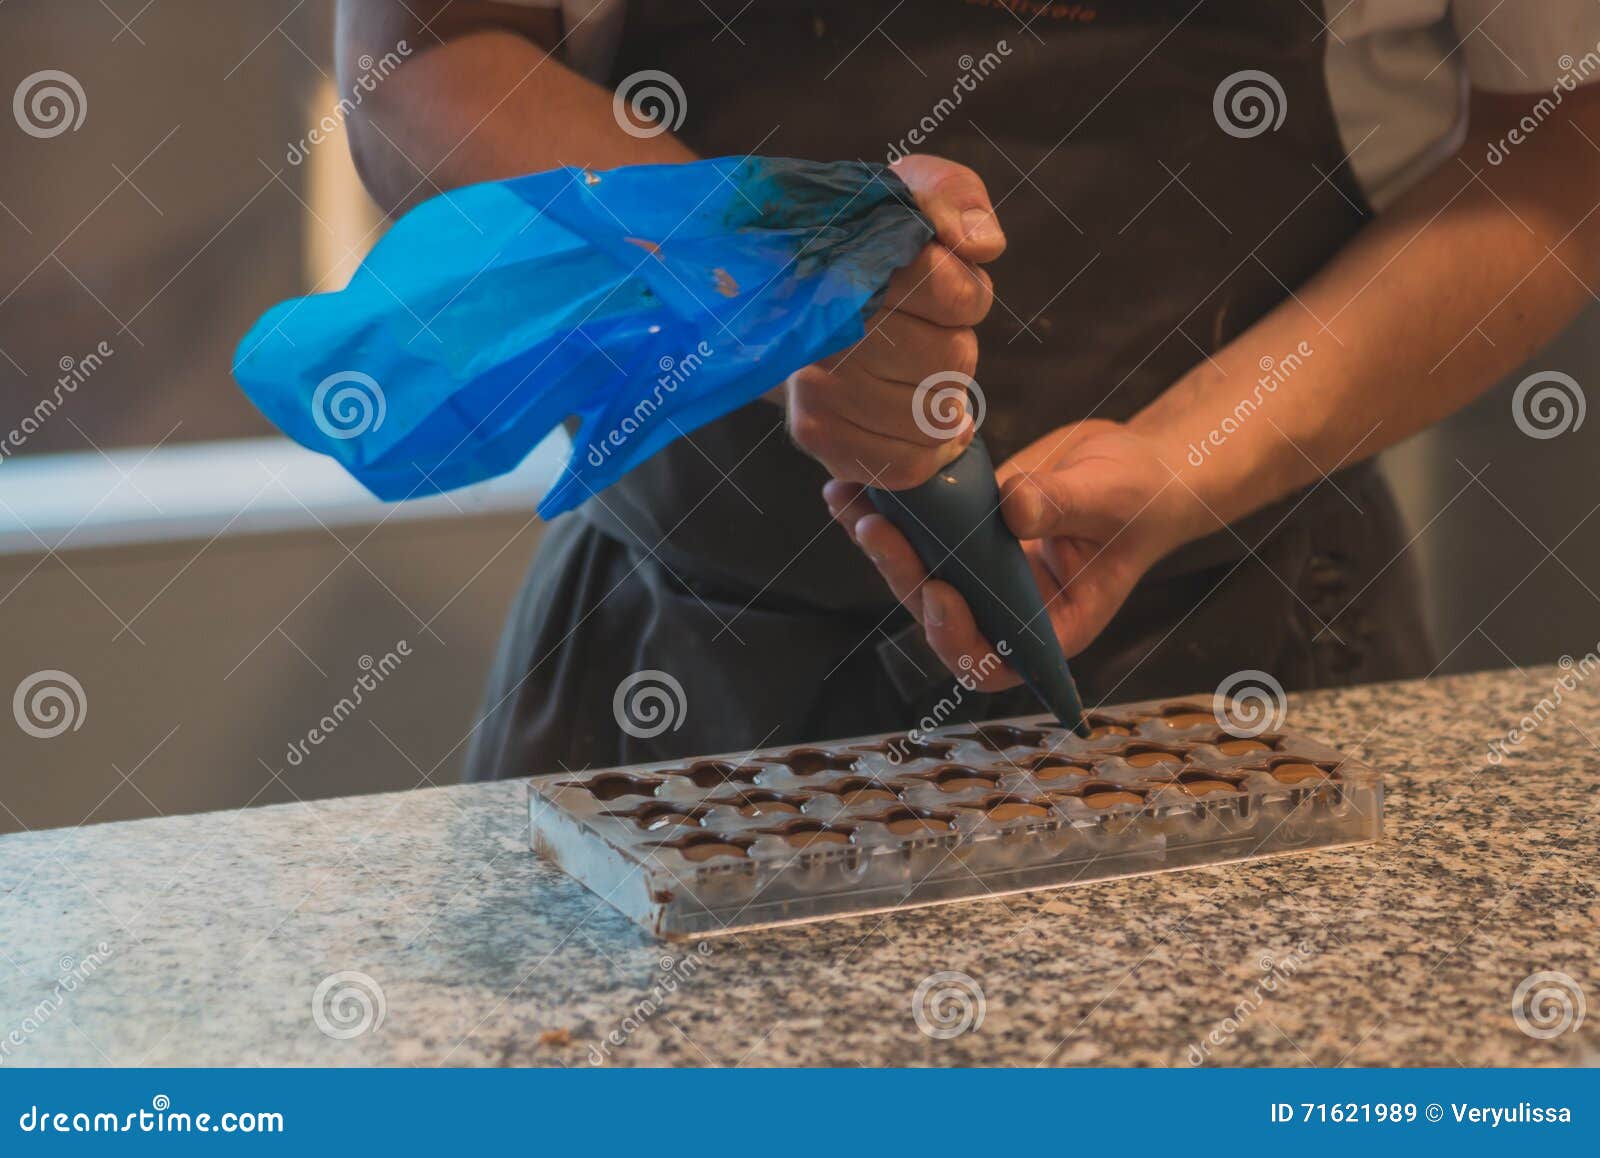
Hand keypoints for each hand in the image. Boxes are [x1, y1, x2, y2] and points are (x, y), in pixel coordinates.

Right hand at [782, 155, 1005, 489]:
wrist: (791, 293)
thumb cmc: (870, 245)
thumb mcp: (908, 194)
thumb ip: (952, 196)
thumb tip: (981, 245)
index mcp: (851, 261)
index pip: (956, 295)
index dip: (966, 294)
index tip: (944, 287)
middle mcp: (825, 329)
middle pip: (951, 358)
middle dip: (955, 346)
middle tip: (924, 334)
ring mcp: (814, 387)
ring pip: (932, 416)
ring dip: (942, 399)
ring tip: (915, 376)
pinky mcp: (815, 435)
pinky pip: (904, 465)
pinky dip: (925, 451)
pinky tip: (915, 425)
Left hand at [823, 420, 1195, 688]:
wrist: (1130, 466)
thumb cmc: (1138, 497)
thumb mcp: (1110, 498)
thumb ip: (1063, 506)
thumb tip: (1012, 508)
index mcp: (1050, 627)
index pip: (994, 661)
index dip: (958, 642)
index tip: (940, 596)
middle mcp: (1006, 610)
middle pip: (940, 616)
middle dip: (903, 575)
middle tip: (877, 528)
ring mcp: (979, 576)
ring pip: (916, 574)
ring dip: (878, 542)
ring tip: (846, 496)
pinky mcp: (959, 539)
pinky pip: (914, 536)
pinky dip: (881, 511)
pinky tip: (850, 481)